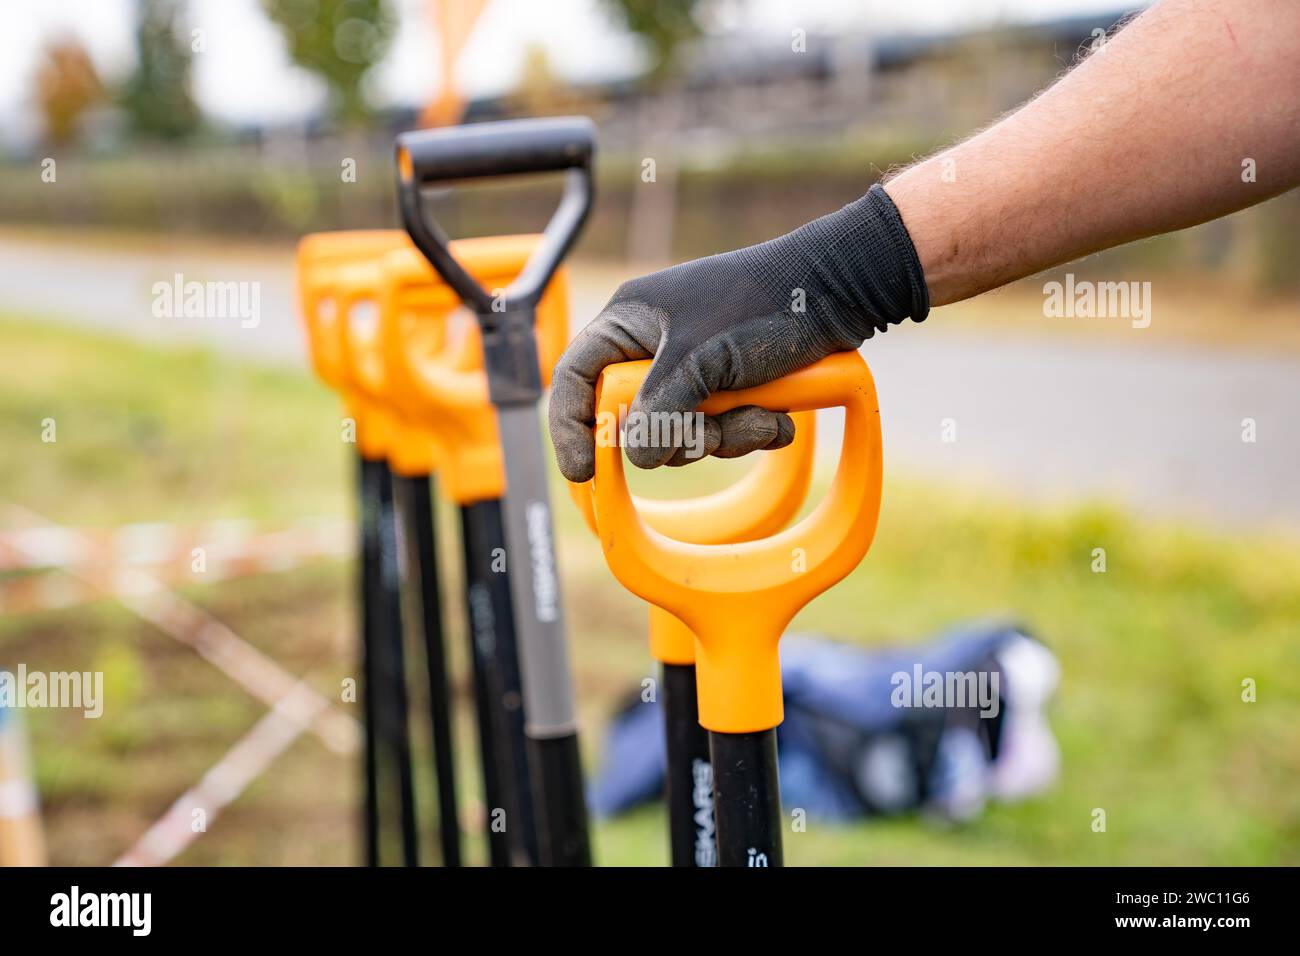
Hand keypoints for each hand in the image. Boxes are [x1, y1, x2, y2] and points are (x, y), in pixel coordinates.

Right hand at [548, 184, 928, 481]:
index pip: (575, 379)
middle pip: (632, 420)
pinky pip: (719, 431)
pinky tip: (779, 419)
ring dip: (723, 437)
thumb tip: (636, 457)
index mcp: (630, 322)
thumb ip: (661, 409)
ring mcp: (693, 368)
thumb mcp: (704, 357)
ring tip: (762, 417)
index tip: (583, 470)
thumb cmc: (767, 302)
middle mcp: (654, 346)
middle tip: (710, 432)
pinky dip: (748, 433)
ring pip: (681, 433)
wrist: (842, 291)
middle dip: (679, 436)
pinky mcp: (728, 386)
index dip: (572, 426)